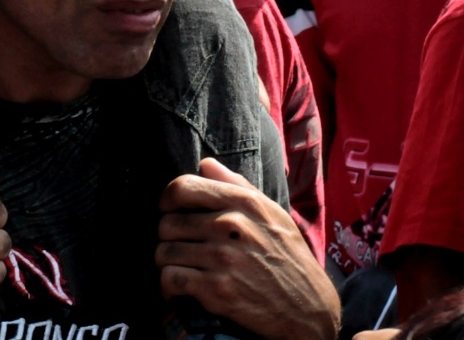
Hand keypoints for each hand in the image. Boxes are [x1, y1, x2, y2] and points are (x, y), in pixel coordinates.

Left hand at [156, 159, 338, 339]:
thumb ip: (237, 185)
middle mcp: (231, 226)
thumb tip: (205, 163)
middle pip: (167, 223)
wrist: (309, 309)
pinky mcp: (217, 289)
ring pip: (163, 252)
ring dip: (167, 263)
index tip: (170, 211)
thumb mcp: (272, 215)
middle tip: (181, 248)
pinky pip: (170, 278)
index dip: (168, 199)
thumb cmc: (288, 258)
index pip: (182, 187)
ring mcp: (223, 258)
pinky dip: (168, 286)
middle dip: (169, 238)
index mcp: (244, 203)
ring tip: (182, 268)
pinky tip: (177, 290)